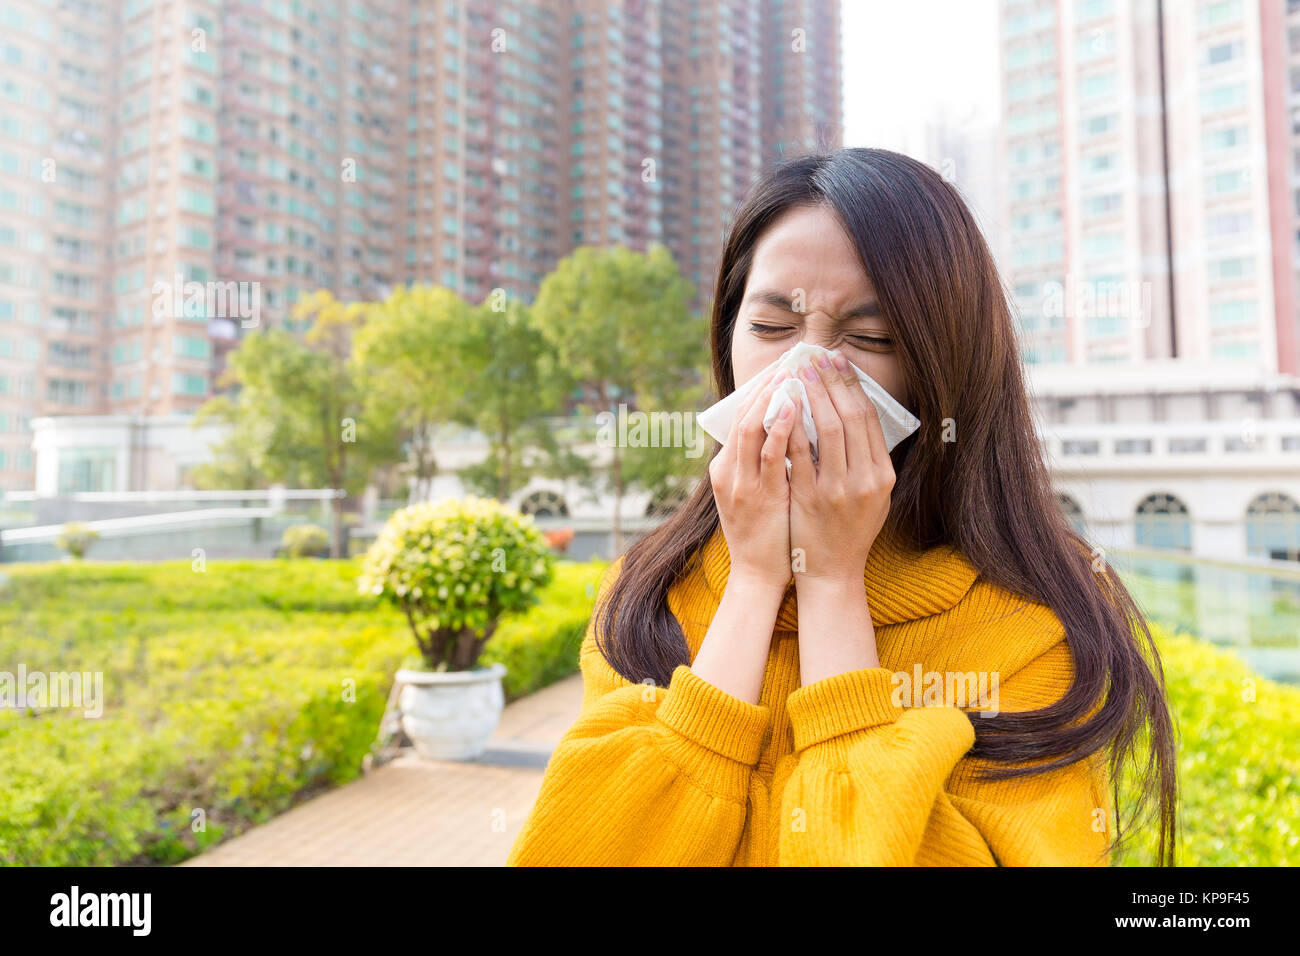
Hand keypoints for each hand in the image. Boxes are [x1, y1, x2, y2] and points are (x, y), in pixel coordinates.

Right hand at [708, 367, 799, 592]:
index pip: (741, 416)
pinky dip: (780, 428)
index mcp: (725, 466)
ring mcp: (740, 483)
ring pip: (752, 428)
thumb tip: (785, 428)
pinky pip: (769, 455)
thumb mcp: (755, 490)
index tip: (782, 367)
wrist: (757, 574)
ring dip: (773, 398)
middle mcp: (727, 470)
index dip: (761, 389)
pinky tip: (793, 408)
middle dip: (768, 386)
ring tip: (792, 374)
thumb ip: (763, 462)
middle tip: (790, 361)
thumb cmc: (764, 532)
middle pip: (744, 415)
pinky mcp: (759, 496)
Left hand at [784, 351, 894, 587]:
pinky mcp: (807, 499)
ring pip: (826, 430)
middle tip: (815, 357)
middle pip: (849, 418)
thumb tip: (856, 412)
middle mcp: (863, 480)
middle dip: (831, 383)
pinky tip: (781, 406)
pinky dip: (790, 427)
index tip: (838, 362)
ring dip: (811, 396)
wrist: (832, 572)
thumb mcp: (875, 496)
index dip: (851, 386)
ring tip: (798, 373)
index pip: (868, 419)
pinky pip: (798, 454)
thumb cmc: (851, 530)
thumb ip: (869, 459)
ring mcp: (835, 490)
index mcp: (882, 475)